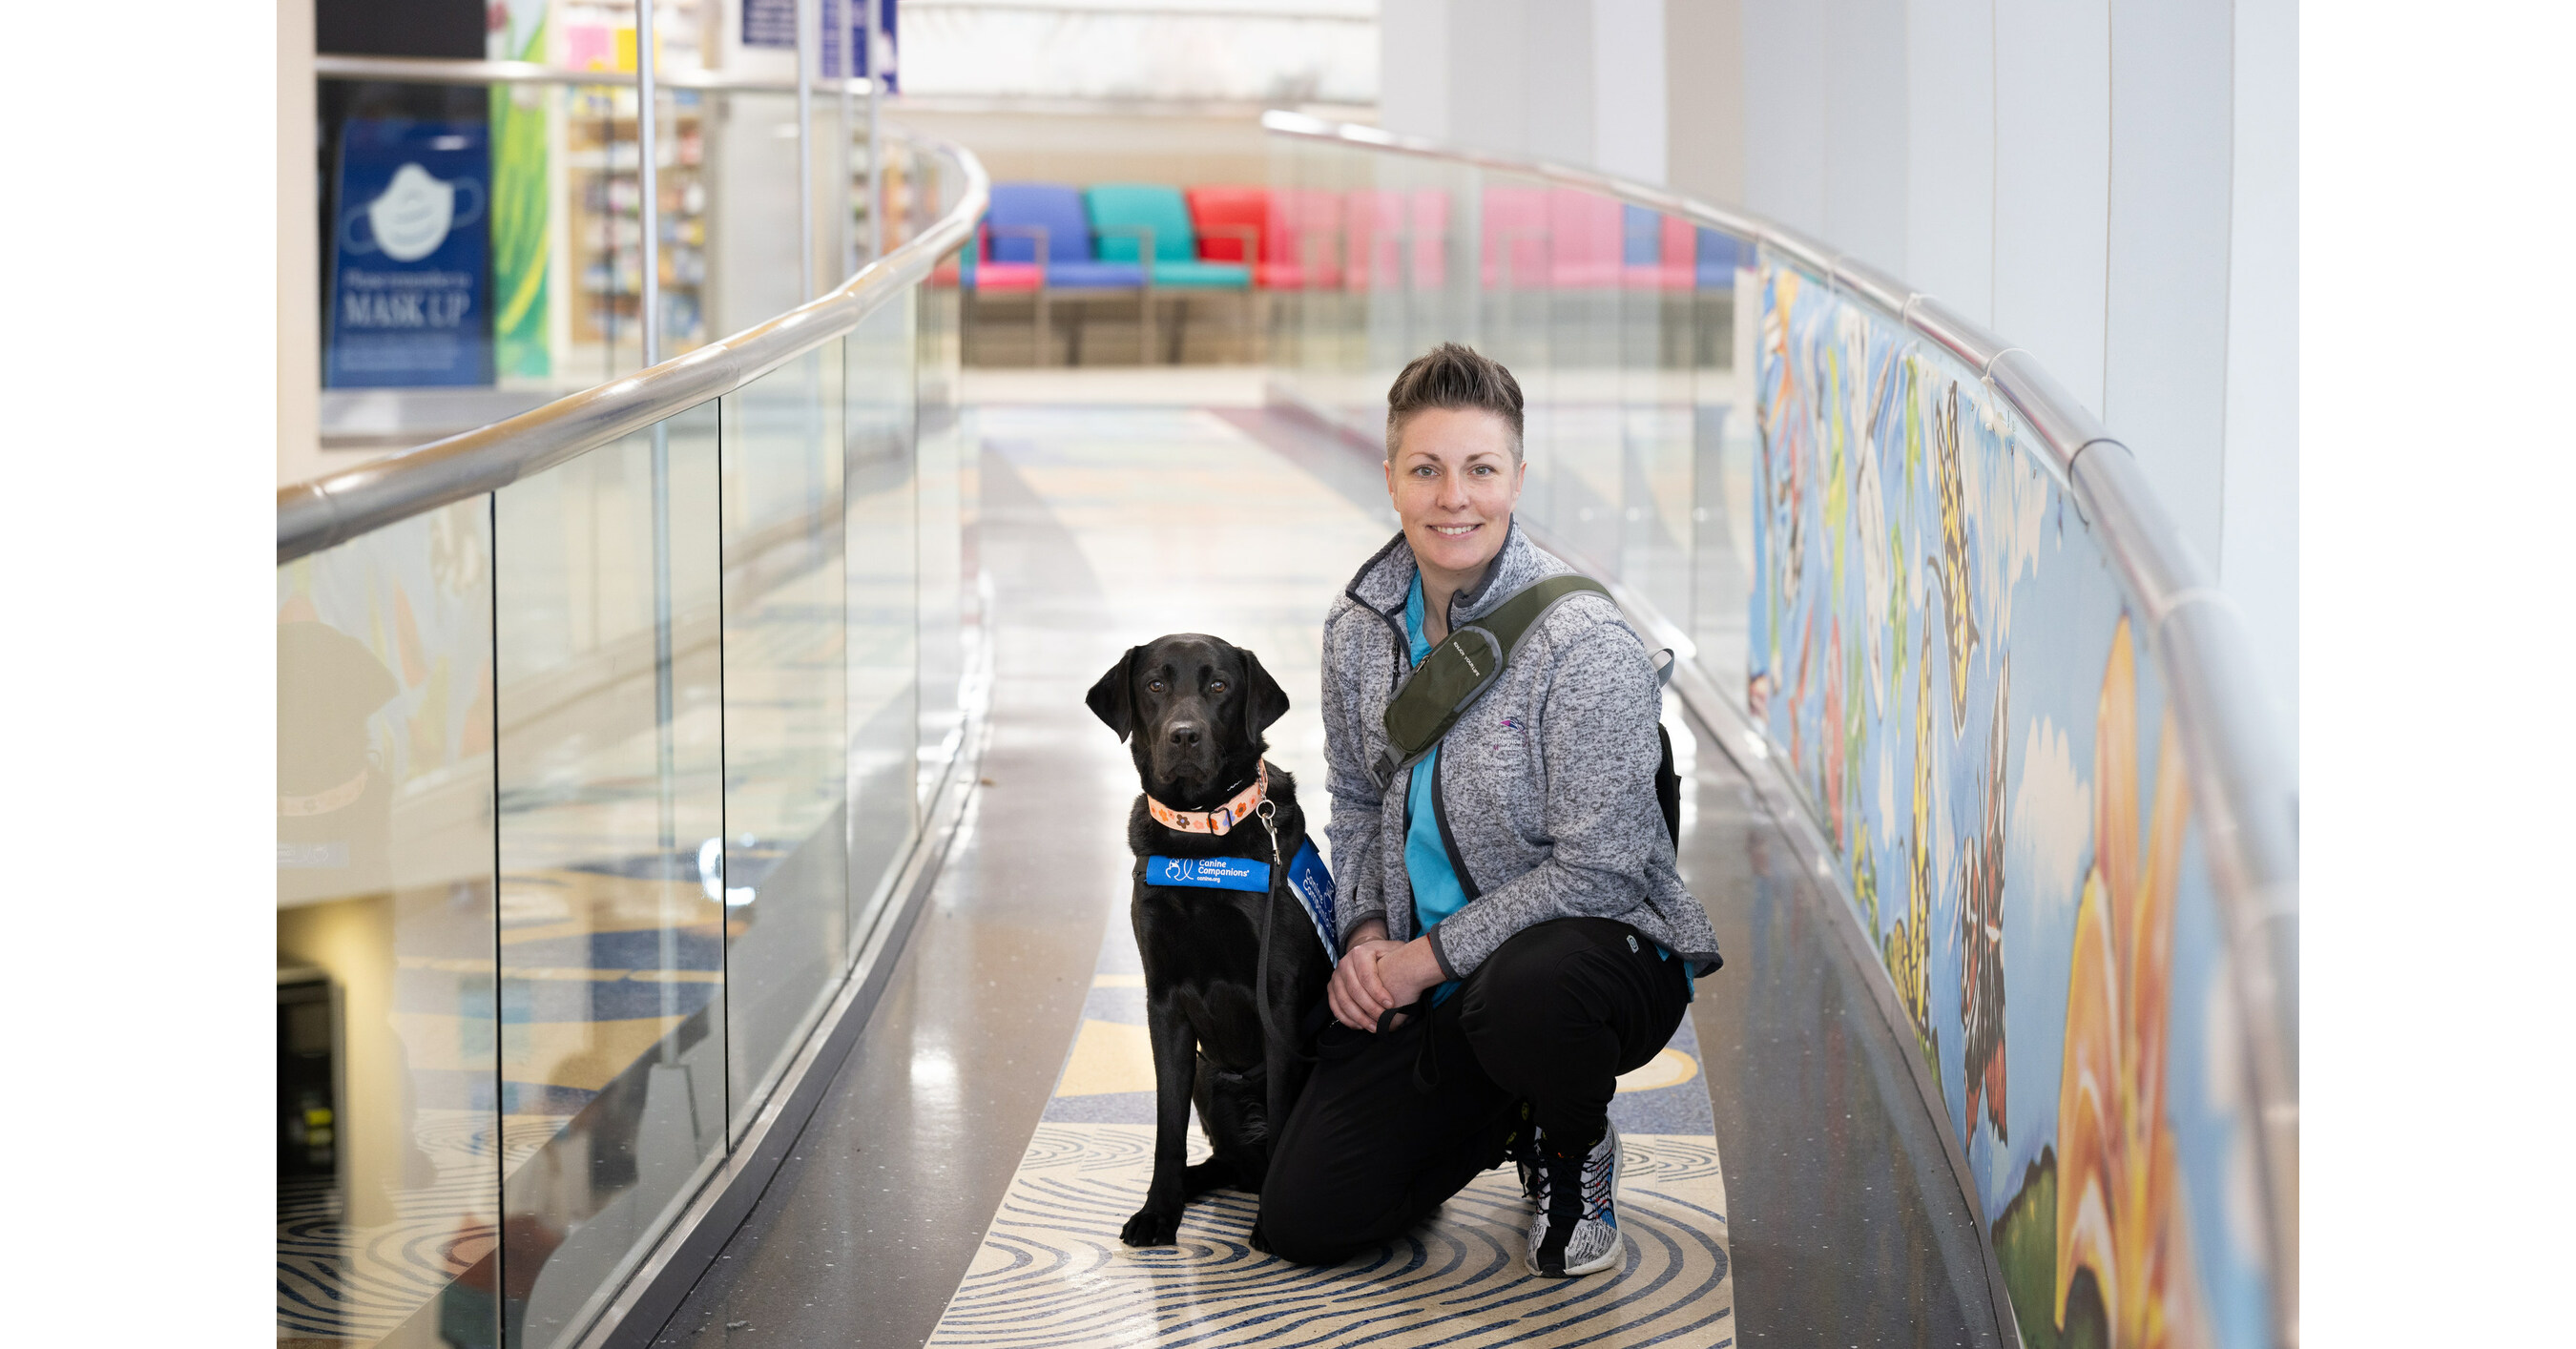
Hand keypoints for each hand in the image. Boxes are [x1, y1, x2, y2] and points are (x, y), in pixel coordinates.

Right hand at [1327, 921, 1446, 1031]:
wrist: (1367, 952)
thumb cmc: (1385, 955)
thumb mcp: (1395, 950)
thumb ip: (1403, 959)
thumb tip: (1416, 973)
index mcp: (1360, 953)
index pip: (1367, 976)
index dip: (1378, 993)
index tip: (1391, 1005)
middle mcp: (1344, 963)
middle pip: (1354, 991)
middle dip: (1370, 1008)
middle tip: (1383, 1020)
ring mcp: (1336, 976)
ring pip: (1343, 1001)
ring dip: (1358, 1017)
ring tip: (1374, 1027)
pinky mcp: (1331, 987)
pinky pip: (1335, 1006)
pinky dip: (1346, 1018)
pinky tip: (1359, 1025)